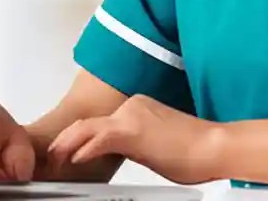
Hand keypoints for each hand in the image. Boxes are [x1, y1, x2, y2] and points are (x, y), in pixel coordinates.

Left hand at [46, 94, 224, 184]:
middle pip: (89, 122)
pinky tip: (75, 160)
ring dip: (67, 144)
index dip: (81, 138)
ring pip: (88, 128)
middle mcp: (132, 106)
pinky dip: (83, 149)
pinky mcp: (133, 130)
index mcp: (138, 108)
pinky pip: (99, 139)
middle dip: (67, 140)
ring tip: (55, 159)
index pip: (101, 122)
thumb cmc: (196, 151)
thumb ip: (139, 144)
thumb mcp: (159, 145)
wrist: (214, 146)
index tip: (69, 151)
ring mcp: (131, 116)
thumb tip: (131, 153)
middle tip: (53, 156)